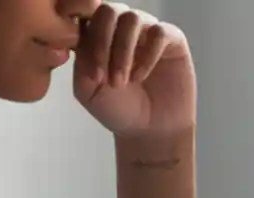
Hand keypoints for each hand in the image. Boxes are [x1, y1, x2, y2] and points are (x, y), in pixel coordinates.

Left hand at [73, 3, 196, 138]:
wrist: (150, 130)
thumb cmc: (119, 109)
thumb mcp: (88, 90)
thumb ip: (81, 60)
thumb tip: (80, 35)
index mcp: (98, 33)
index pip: (85, 15)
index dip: (84, 39)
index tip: (89, 74)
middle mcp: (122, 27)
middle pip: (108, 11)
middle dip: (102, 43)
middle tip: (102, 78)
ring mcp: (147, 31)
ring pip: (132, 18)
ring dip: (122, 51)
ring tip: (121, 82)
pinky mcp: (172, 39)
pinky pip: (159, 32)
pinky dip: (147, 56)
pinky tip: (140, 77)